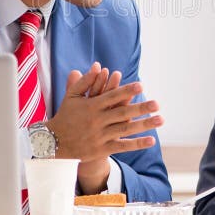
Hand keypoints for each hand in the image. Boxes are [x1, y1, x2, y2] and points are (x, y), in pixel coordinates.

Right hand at [46, 62, 163, 190]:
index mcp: (91, 106)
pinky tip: (151, 140)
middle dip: (140, 108)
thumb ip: (85, 81)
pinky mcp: (102, 149)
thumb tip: (98, 66)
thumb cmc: (66, 115)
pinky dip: (136, 144)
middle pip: (122, 114)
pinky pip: (122, 146)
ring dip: (144, 125)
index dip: (126, 91)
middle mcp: (97, 121)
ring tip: (160, 119)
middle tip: (157, 104)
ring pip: (125, 130)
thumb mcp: (72, 96)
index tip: (141, 86)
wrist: (54, 142)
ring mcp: (100, 136)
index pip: (112, 96)